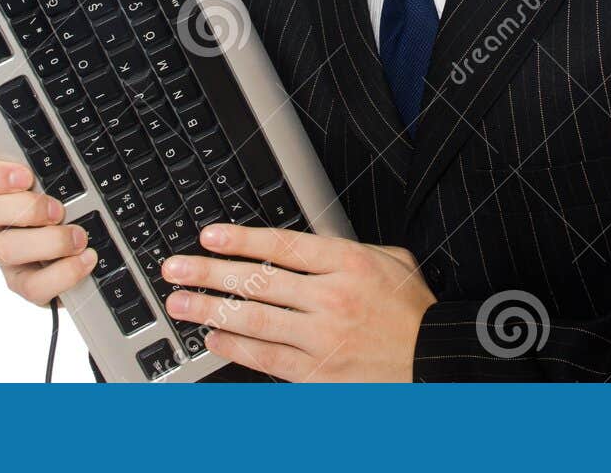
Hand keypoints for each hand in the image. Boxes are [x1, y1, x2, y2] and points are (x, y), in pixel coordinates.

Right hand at [0, 154, 96, 305]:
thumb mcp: (67, 174)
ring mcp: (9, 255)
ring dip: (47, 241)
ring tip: (77, 236)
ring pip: (3, 249)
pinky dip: (63, 273)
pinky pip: (31, 287)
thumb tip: (69, 139)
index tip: (25, 176)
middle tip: (57, 209)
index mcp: (1, 188)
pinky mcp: (26, 284)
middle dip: (22, 208)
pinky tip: (86, 257)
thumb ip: (55, 160)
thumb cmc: (77, 203)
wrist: (95, 249)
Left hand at [160, 224, 436, 381]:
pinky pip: (268, 359)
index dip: (241, 239)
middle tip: (175, 269)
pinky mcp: (319, 374)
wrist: (435, 361)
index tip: (209, 236)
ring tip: (180, 304)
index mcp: (349, 263)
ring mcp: (323, 339)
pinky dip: (237, 348)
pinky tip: (214, 338)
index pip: (282, 247)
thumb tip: (299, 241)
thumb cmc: (412, 309)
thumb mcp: (390, 259)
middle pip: (258, 282)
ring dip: (211, 311)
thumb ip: (344, 247)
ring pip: (255, 321)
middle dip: (209, 274)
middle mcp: (332, 299)